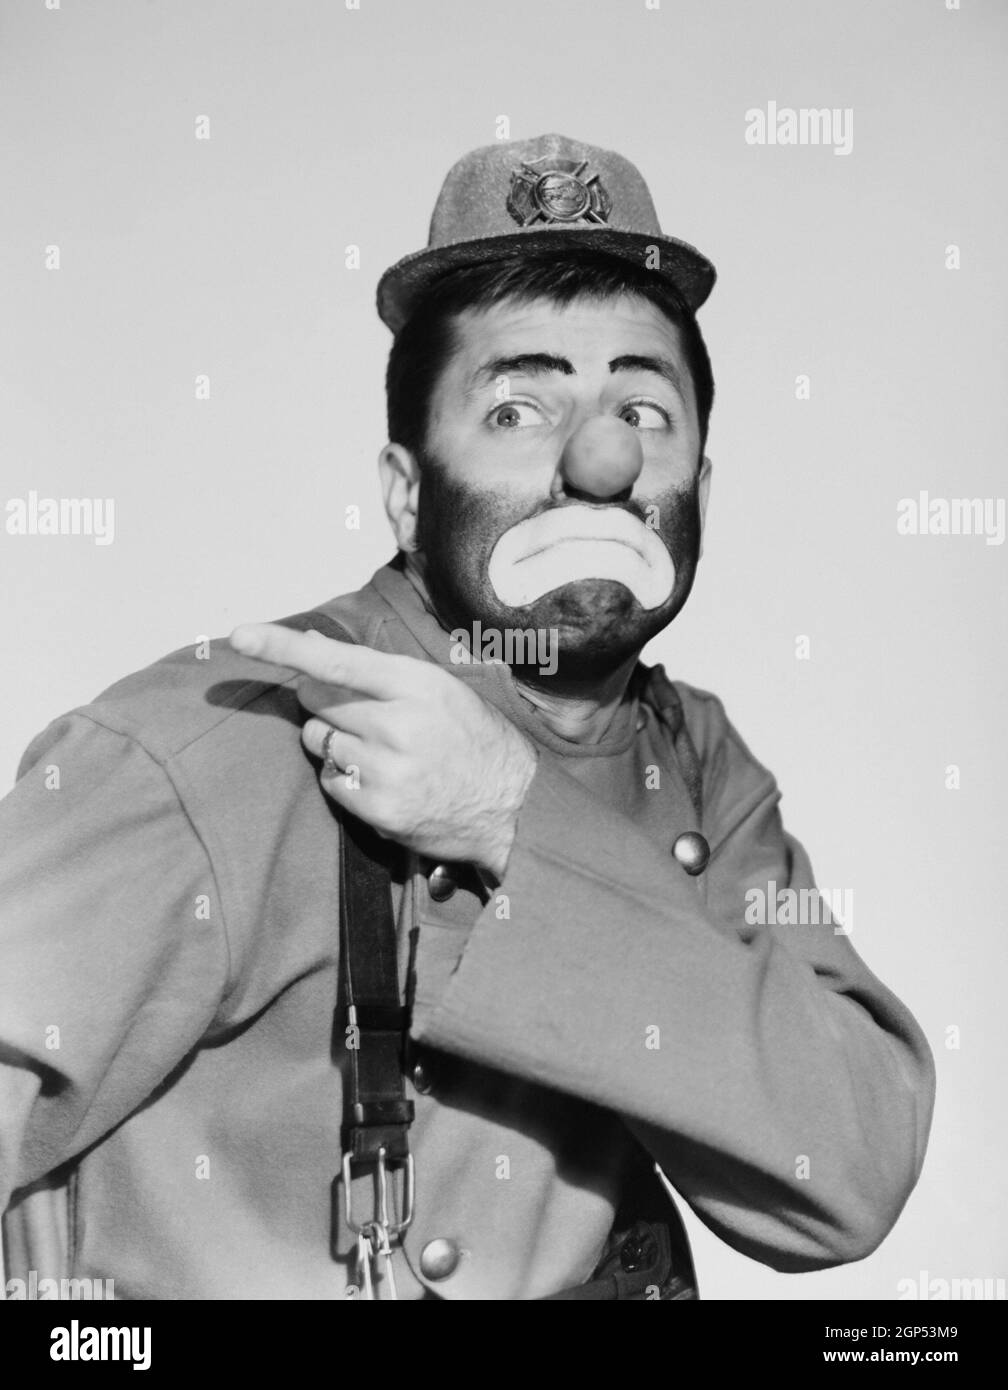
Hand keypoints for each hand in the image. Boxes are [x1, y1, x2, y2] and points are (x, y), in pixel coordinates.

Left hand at [229, 623, 537, 878]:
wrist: (512, 806)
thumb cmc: (473, 739)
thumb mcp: (440, 689)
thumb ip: (378, 670)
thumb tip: (312, 643)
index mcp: (416, 684)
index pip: (336, 659)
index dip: (283, 646)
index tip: (241, 635)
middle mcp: (399, 724)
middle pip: (317, 701)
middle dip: (325, 703)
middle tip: (361, 716)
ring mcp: (387, 770)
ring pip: (320, 742)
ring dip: (335, 743)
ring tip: (379, 752)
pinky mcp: (379, 809)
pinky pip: (331, 781)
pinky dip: (346, 779)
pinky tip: (382, 781)